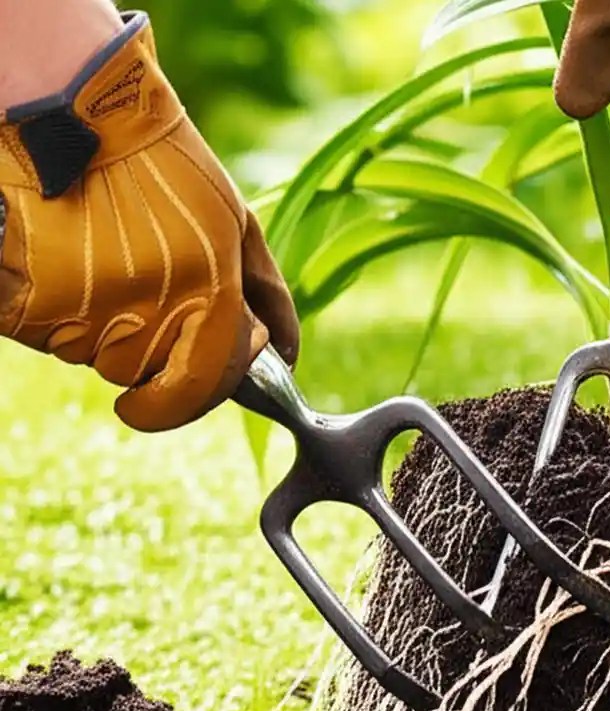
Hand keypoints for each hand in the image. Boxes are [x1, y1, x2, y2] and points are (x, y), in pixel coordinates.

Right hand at [0, 11, 299, 431]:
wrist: (79, 116)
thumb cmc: (167, 169)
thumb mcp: (238, 224)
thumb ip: (267, 297)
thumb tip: (288, 358)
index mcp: (204, 293)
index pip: (200, 387)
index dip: (190, 400)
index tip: (175, 396)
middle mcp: (141, 312)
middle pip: (144, 372)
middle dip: (149, 344)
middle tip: (140, 283)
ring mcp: (75, 314)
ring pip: (93, 357)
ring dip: (103, 325)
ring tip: (105, 258)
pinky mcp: (21, 307)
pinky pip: (47, 336)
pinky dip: (58, 312)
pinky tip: (70, 261)